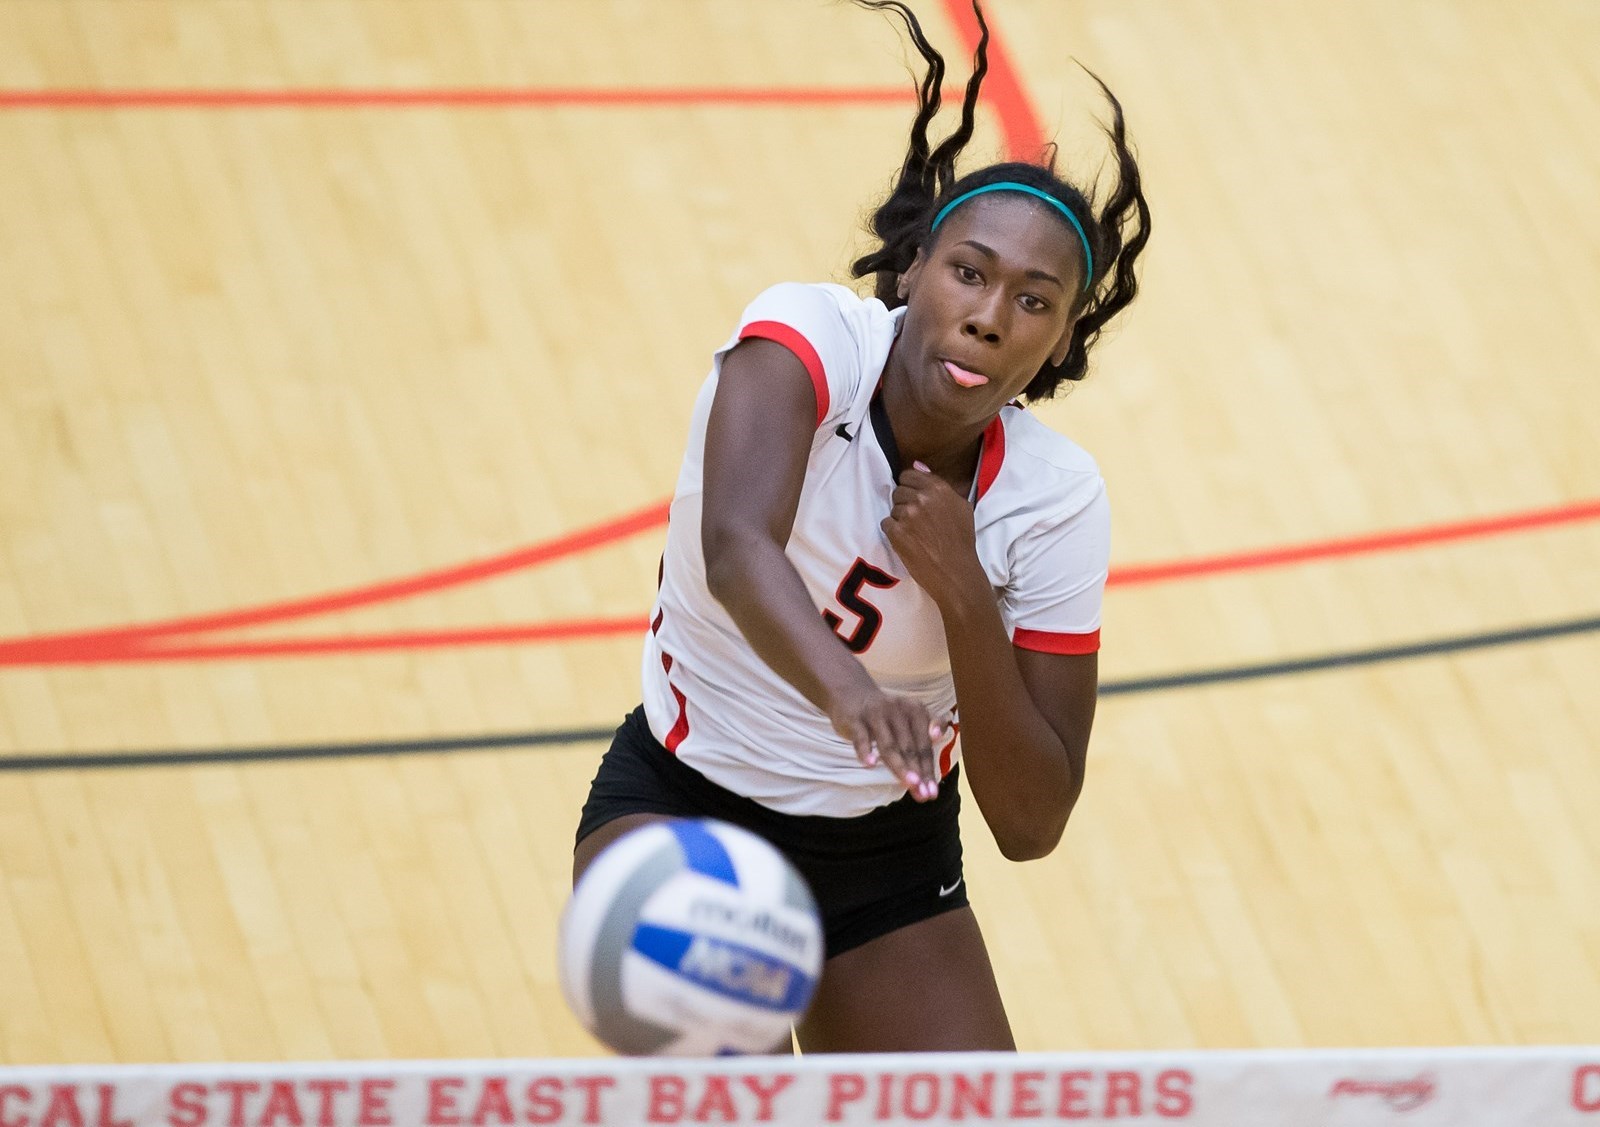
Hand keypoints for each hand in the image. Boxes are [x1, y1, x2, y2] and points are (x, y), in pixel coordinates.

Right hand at [828, 684, 946, 800]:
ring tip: (909, 784)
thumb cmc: (886, 713)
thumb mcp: (910, 717)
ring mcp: (875, 714)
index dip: (929, 768)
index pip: (925, 743)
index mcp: (915, 710)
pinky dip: (865, 751)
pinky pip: (861, 737)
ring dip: (900, 765)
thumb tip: (932, 765)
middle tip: (924, 795)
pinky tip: (870, 764)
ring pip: (889, 744)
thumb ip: (925, 736)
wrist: (851, 691)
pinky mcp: (855, 719)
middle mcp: (898, 711)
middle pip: (909, 746)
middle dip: (918, 772)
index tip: (933, 791)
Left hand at [881, 461, 983, 604]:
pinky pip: (886, 523)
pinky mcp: (896, 532)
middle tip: (917, 520)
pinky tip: (908, 541)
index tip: (915, 499)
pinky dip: (894, 532)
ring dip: (900, 519)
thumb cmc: (961, 541)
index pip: (909, 474)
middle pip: (899, 491)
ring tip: (915, 533)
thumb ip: (939, 485)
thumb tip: (917, 465)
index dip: (910, 487)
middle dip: (905, 503)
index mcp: (938, 488)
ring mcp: (908, 515)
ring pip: (893, 508)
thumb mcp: (961, 507)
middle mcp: (922, 498)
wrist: (956, 572)